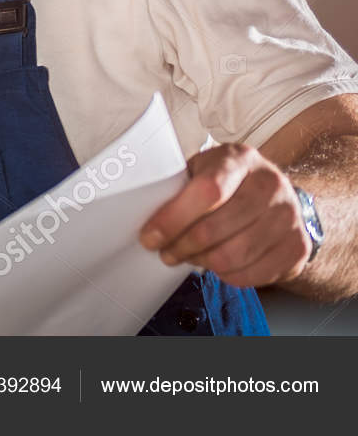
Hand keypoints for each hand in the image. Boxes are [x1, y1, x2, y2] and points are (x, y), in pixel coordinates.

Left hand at [140, 142, 312, 286]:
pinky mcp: (298, 247)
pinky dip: (226, 276)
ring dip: (201, 262)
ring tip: (188, 257)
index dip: (172, 219)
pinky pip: (251, 274)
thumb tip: (137, 210)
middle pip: (215, 228)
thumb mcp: (205, 169)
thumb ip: (178, 185)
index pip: (206, 191)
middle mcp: (271, 184)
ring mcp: (289, 217)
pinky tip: (216, 265)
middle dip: (180, 246)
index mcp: (240, 159)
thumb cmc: (230, 183)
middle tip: (165, 252)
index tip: (149, 236)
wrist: (282, 199)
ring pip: (231, 256)